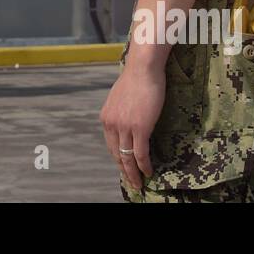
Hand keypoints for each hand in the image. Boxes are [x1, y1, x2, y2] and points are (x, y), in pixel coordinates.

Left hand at [100, 58, 165, 191]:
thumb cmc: (136, 79)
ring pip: (128, 158)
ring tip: (139, 184)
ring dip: (134, 173)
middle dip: (125, 171)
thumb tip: (127, 121)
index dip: (118, 159)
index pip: (111, 145)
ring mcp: (124, 127)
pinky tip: (148, 172)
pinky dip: (144, 166)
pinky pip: (140, 154)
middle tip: (132, 183)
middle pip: (117, 155)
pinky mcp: (139, 128)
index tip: (125, 169)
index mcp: (106, 118)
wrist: (143, 68)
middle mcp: (111, 124)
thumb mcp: (121, 98)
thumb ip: (121, 112)